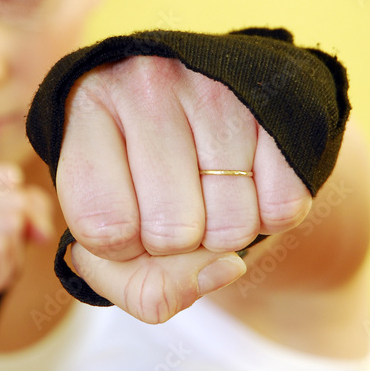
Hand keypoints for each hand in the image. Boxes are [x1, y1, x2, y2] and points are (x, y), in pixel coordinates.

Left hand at [55, 56, 311, 322]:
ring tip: (210, 190)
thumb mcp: (109, 224)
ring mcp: (214, 87)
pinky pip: (283, 208)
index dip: (119, 249)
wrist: (211, 98)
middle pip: (170, 234)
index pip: (102, 228)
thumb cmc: (142, 174)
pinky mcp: (274, 101)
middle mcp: (145, 85)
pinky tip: (248, 182)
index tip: (122, 220)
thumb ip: (135, 286)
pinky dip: (269, 216)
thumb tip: (223, 272)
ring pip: (230, 229)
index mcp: (86, 108)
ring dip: (225, 234)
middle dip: (176, 245)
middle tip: (173, 204)